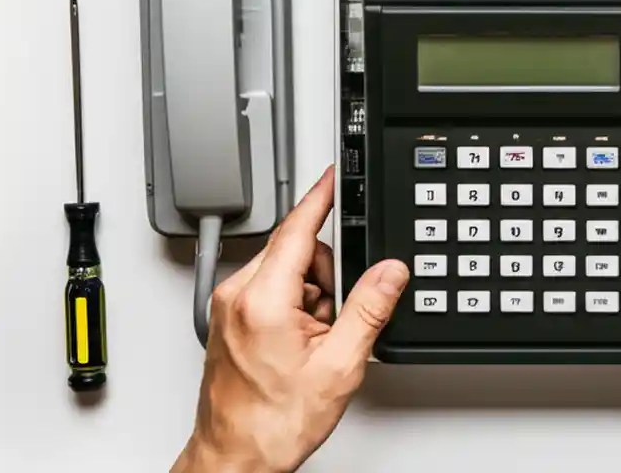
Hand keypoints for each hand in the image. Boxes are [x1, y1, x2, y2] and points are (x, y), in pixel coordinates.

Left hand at [172, 166, 409, 472]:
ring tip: (315, 343)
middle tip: (334, 320)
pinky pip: (272, 293)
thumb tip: (390, 272)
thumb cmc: (273, 422)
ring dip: (311, 297)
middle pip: (297, 251)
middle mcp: (238, 296)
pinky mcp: (230, 320)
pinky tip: (300, 346)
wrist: (237, 457)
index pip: (298, 228)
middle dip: (326, 277)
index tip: (334, 176)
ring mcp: (230, 308)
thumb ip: (368, 309)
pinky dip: (294, 309)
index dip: (321, 197)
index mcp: (262, 299)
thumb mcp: (339, 365)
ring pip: (287, 273)